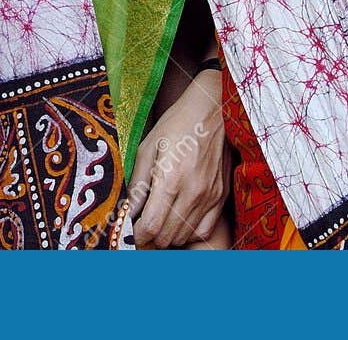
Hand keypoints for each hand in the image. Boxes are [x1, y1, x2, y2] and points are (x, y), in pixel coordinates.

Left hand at [128, 69, 227, 247]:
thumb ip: (138, 182)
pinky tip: (180, 219)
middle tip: (141, 224)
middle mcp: (193, 193)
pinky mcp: (221, 196)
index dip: (136, 235)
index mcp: (171, 179)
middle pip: (166, 237)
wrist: (214, 110)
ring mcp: (210, 197)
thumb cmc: (177, 124)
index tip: (130, 230)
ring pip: (183, 236)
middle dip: (149, 236)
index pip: (150, 227)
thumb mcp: (148, 146)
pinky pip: (203, 230)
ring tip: (160, 220)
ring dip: (167, 235)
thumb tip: (127, 211)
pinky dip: (188, 232)